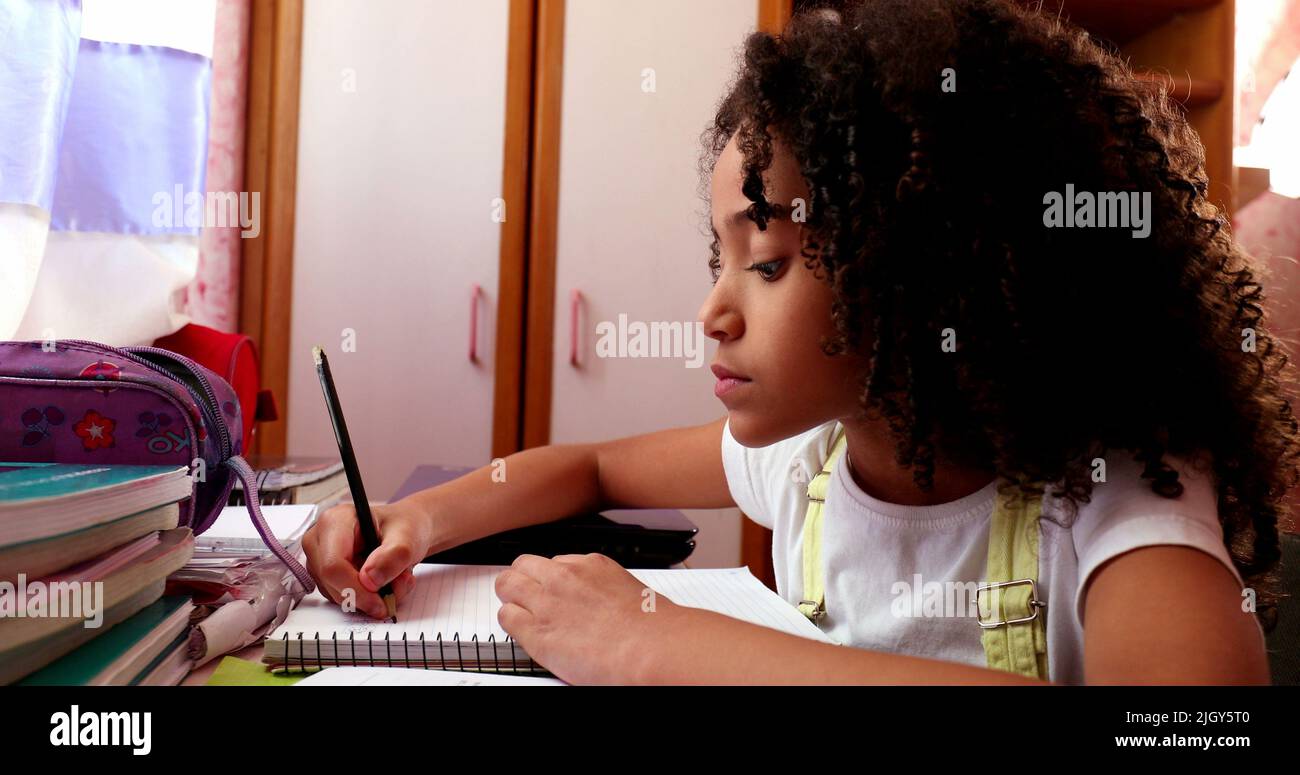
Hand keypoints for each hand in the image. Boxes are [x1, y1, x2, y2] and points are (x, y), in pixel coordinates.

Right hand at [301, 499, 432, 618]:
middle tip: (400, 584)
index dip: (356, 589)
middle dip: (368, 594)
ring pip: (338, 595)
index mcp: (335, 521)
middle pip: (333, 584)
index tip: (380, 601)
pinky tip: (383, 581)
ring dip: (371, 597)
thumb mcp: (408, 536)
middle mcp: (320, 540)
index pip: (333, 565)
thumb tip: (369, 580)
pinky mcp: (325, 576)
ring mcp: (319, 560)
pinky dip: (366, 598)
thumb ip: (393, 556)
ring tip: (396, 577)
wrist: (406, 527)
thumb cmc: (403, 525)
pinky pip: (342, 598)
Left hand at [495, 553, 682, 683]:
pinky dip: (510, 622)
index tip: (551, 587)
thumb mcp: (628, 589)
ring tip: (518, 610)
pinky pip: (506, 617)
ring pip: (507, 584)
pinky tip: (521, 629)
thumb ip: (603, 588)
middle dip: (522, 579)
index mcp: (590, 565)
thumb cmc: (650, 627)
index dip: (550, 577)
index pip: (555, 562)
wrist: (648, 648)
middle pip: (523, 565)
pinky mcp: (536, 632)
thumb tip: (599, 599)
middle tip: (524, 594)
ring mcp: (547, 602)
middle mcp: (564, 578)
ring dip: (511, 597)